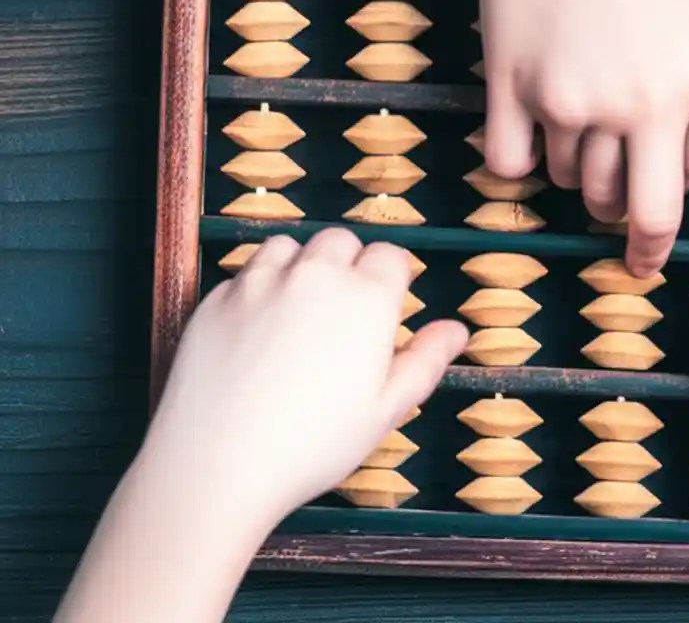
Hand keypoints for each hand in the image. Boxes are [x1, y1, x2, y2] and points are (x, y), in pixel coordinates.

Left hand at [57, 229, 466, 621]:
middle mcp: (314, 275)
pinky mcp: (215, 298)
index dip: (393, 278)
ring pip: (290, 247)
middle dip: (350, 265)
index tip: (386, 308)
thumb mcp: (387, 410)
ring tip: (301, 311)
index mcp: (365, 298)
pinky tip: (259, 329)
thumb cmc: (314, 444)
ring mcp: (259, 282)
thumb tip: (456, 329)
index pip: (391, 256)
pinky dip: (260, 286)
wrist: (216, 463)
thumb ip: (426, 361)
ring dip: (303, 266)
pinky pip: (246, 272)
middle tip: (345, 315)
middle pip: (341, 241)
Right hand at [475, 0, 688, 275]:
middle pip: (630, 211)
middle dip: (632, 229)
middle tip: (624, 222)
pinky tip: (532, 140)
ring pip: (572, 183)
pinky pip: (511, 165)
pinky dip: (520, 164)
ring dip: (580, 176)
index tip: (664, 185)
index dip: (677, 180)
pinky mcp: (511, 91)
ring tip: (582, 140)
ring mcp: (569, 103)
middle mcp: (636, 108)